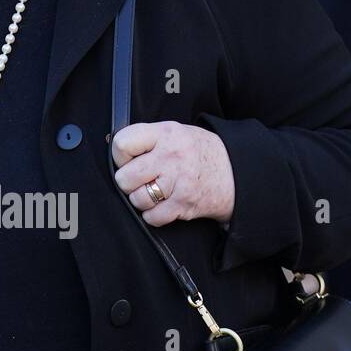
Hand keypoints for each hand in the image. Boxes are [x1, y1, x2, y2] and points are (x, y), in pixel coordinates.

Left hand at [112, 121, 234, 226]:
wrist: (236, 172)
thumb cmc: (199, 152)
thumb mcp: (177, 132)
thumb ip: (148, 138)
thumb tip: (114, 149)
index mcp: (166, 133)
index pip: (122, 143)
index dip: (120, 155)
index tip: (128, 160)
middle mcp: (171, 156)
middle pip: (125, 177)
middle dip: (128, 182)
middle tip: (140, 180)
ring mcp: (178, 181)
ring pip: (137, 199)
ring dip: (141, 200)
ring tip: (154, 192)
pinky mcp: (184, 204)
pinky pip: (152, 217)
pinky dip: (153, 216)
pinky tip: (163, 205)